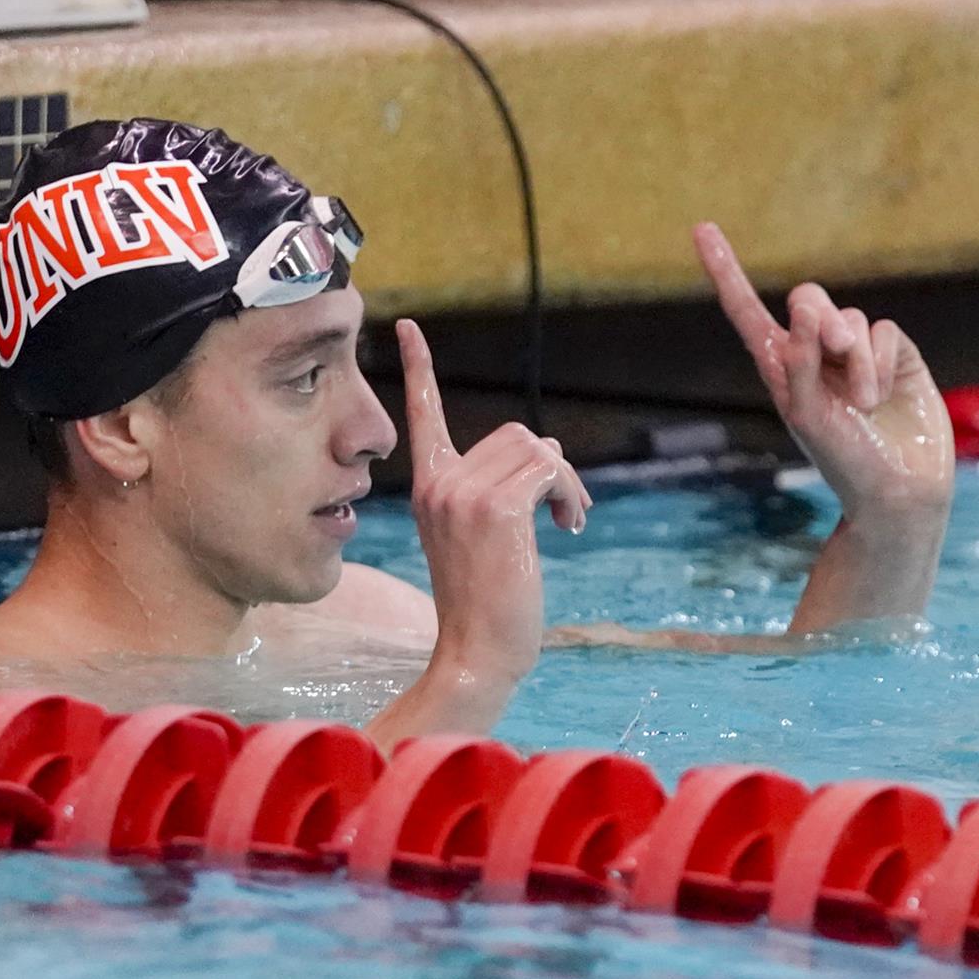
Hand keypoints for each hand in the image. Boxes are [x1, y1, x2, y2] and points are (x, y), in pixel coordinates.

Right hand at [399, 318, 590, 685]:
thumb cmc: (485, 605)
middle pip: (514, 434)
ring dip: (566, 483)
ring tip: (568, 522)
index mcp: (427, 486)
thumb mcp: (481, 537)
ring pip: (538, 450)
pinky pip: (550, 469)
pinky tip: (569, 526)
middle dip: (549, 467)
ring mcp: (463, 492)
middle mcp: (438, 481)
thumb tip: (548, 449)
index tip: (408, 326)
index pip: (423, 414)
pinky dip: (570, 493)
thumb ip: (498, 488)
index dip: (418, 368)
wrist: (477, 652)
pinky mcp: (496, 506)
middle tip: (565, 511)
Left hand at [695, 222, 952, 518]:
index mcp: (780, 368)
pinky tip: (884, 394)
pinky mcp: (896, 355)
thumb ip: (801, 360)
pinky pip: (886, 330)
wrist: (899, 488)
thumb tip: (802, 306)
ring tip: (863, 402)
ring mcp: (857, 353)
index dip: (726, 270)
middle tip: (836, 348)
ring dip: (858, 360)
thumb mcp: (808, 414)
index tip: (701, 228)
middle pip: (809, 298)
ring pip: (852, 319)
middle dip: (821, 318)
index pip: (745, 311)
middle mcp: (815, 354)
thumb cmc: (843, 460)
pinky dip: (882, 361)